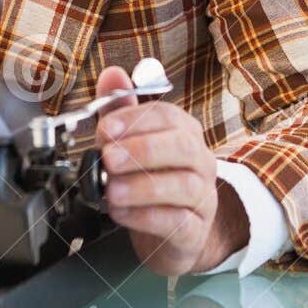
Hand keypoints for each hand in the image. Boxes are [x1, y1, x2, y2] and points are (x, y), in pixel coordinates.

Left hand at [93, 65, 248, 276]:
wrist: (175, 234)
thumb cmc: (152, 180)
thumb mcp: (132, 143)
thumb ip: (121, 111)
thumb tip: (112, 73)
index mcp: (185, 133)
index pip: (168, 116)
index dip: (136, 120)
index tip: (105, 129)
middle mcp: (200, 162)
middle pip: (183, 147)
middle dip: (143, 150)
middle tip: (108, 158)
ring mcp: (202, 197)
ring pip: (183, 186)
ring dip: (142, 186)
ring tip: (110, 191)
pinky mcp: (195, 232)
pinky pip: (178, 222)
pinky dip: (146, 217)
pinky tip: (120, 214)